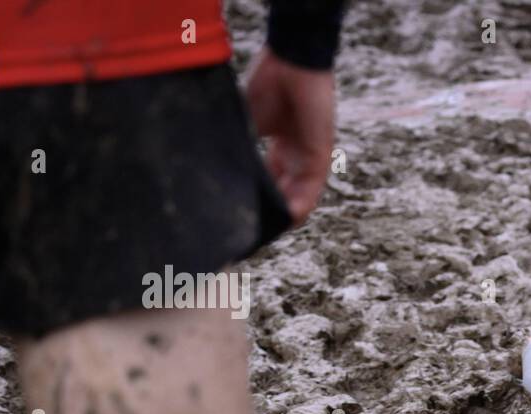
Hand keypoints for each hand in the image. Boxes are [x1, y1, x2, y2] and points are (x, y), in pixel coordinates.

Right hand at [245, 48, 335, 226]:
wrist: (292, 62)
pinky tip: (286, 221)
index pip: (269, 182)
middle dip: (268, 214)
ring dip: (283, 217)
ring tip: (265, 234)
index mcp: (279, 147)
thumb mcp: (246, 122)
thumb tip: (209, 170)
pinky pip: (311, 189)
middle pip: (284, 194)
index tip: (238, 217)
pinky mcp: (321, 155)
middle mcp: (296, 156)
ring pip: (298, 197)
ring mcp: (310, 157)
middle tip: (249, 233)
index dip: (256, 200)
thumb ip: (238, 147)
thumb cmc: (268, 83)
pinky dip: (299, 206)